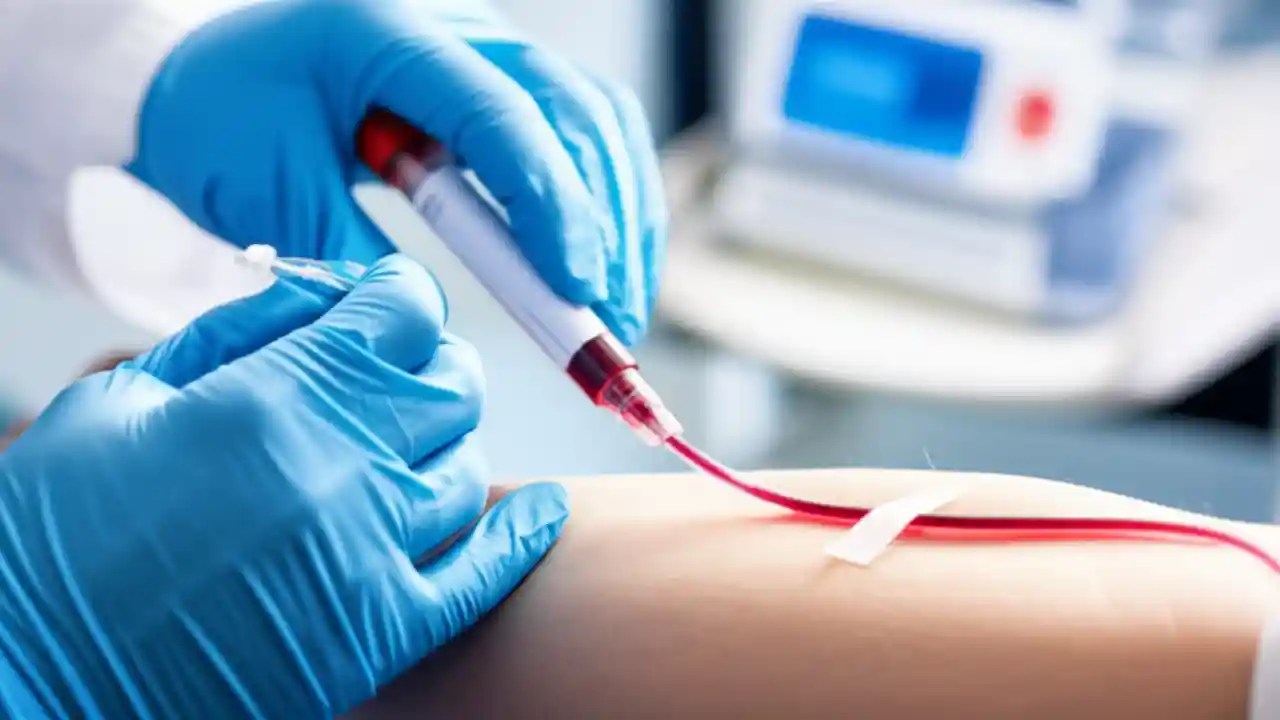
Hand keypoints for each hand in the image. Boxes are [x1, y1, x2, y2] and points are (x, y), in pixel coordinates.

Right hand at [0, 256, 567, 716]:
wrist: (27, 681)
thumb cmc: (50, 538)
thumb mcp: (120, 397)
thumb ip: (233, 332)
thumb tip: (318, 292)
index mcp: (274, 396)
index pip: (401, 311)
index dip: (400, 296)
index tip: (389, 302)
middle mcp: (340, 468)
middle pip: (452, 384)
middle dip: (429, 362)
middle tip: (396, 368)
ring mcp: (368, 555)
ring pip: (470, 467)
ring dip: (447, 442)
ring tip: (407, 440)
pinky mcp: (379, 635)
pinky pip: (486, 575)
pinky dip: (522, 535)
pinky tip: (541, 510)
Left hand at [128, 0, 665, 345]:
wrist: (212, 79)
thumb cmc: (225, 121)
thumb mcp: (263, 189)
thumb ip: (344, 253)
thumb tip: (431, 327)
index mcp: (387, 35)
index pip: (500, 114)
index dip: (550, 204)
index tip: (576, 291)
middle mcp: (459, 32)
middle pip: (576, 113)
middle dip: (605, 226)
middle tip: (609, 326)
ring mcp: (492, 55)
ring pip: (600, 121)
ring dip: (622, 219)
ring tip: (619, 311)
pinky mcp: (507, 89)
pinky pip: (587, 134)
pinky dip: (609, 205)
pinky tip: (606, 267)